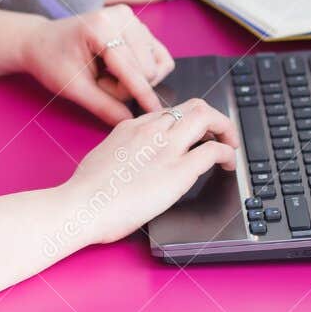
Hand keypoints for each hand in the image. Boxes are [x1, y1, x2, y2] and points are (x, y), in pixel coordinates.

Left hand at [20, 3, 174, 124]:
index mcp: (101, 27)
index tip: (156, 114)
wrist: (41, 41)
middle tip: (98, 82)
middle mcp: (121, 16)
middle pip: (147, 69)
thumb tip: (130, 121)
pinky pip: (157, 55)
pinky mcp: (137, 24)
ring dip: (135, 79)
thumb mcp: (73, 88)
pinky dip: (143, 71)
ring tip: (106, 75)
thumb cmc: (51, 61)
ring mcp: (131, 17)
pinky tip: (120, 71)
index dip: (144, 95)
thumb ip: (103, 106)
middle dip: (126, 87)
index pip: (132, 69)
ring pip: (155, 63)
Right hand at [61, 99, 238, 245]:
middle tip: (219, 135)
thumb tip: (132, 165)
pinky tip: (227, 165)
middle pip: (194, 106)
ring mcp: (167, 147)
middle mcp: (151, 130)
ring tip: (229, 146)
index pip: (169, 113)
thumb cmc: (85, 193)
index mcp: (131, 127)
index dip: (186, 122)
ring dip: (225, 130)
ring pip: (207, 117)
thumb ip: (122, 154)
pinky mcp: (179, 170)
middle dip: (213, 118)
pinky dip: (227, 154)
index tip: (193, 135)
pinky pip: (214, 150)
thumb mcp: (102, 159)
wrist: (81, 205)